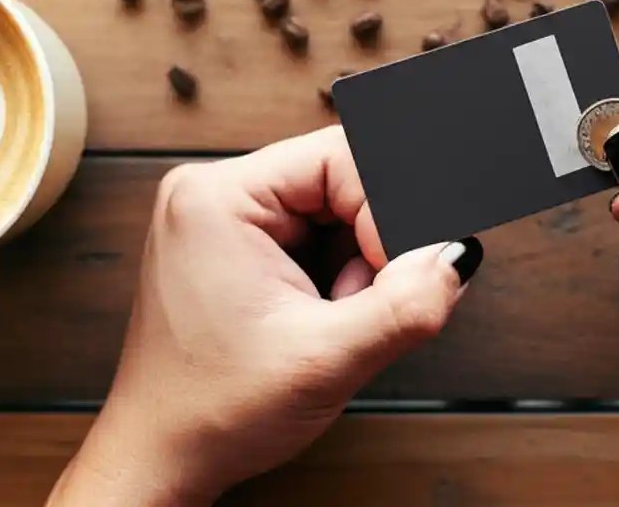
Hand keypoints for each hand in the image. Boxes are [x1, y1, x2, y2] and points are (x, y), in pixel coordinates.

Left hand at [46, 126, 482, 505]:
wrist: (161, 459)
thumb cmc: (210, 411)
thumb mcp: (323, 359)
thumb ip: (403, 306)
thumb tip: (456, 257)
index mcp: (218, 198)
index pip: (340, 159)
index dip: (385, 212)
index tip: (397, 271)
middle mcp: (215, 196)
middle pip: (341, 181)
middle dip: (375, 242)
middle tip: (374, 297)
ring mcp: (225, 222)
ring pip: (337, 212)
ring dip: (361, 264)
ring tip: (338, 319)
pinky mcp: (240, 249)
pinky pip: (318, 238)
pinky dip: (342, 276)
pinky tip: (326, 317)